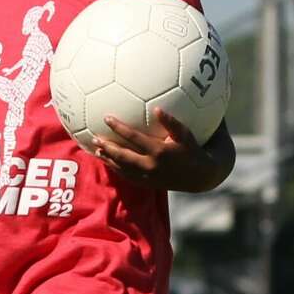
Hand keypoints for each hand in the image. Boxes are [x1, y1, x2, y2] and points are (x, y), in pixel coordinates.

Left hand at [94, 108, 218, 190]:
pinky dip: (115, 168)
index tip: (107, 118)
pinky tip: (107, 160)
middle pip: (122, 156)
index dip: (119, 128)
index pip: (134, 138)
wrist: (200, 176)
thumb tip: (157, 108)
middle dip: (107, 147)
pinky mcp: (146, 184)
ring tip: (95, 149)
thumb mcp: (186, 135)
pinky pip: (126, 176)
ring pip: (121, 168)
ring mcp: (147, 177)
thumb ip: (172, 122)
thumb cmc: (193, 150)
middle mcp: (150, 166)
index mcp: (158, 152)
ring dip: (107, 159)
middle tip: (94, 137)